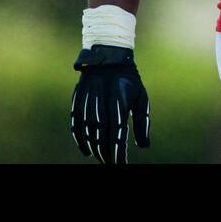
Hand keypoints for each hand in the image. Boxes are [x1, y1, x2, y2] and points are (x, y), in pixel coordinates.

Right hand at [71, 44, 150, 162]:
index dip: (118, 153)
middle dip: (106, 153)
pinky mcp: (78, 101)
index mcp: (118, 105)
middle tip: (111, 163)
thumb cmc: (129, 80)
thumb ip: (142, 123)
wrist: (108, 57)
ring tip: (101, 158)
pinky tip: (86, 150)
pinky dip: (80, 140)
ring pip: (88, 133)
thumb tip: (144, 146)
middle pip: (101, 137)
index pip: (117, 135)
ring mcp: (87, 103)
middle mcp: (101, 105)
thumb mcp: (141, 98)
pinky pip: (76, 125)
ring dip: (94, 149)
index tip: (121, 164)